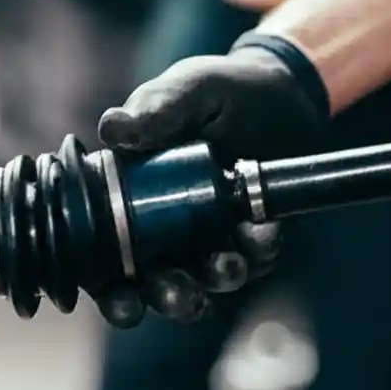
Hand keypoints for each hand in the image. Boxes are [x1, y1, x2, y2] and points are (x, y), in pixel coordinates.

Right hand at [93, 45, 327, 326]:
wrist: (284, 90)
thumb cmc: (217, 90)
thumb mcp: (185, 89)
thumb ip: (154, 109)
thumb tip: (111, 128)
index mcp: (126, 201)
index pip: (106, 261)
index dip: (110, 291)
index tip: (123, 300)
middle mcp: (163, 230)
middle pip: (155, 285)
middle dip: (167, 298)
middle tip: (179, 296)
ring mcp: (207, 237)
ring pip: (206, 281)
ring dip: (215, 281)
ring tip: (228, 266)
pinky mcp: (250, 237)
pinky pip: (253, 260)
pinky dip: (258, 254)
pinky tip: (262, 232)